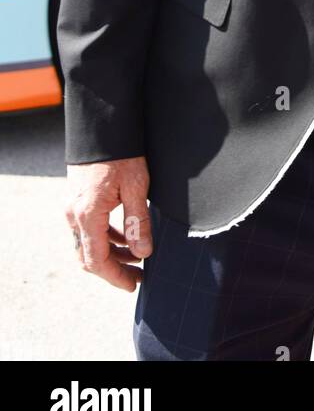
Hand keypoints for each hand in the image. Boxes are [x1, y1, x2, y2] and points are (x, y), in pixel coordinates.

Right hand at [65, 157, 152, 291]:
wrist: (103, 126)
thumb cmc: (121, 154)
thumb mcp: (136, 187)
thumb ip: (138, 222)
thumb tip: (143, 252)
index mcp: (87, 215)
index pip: (97, 261)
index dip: (116, 277)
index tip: (133, 284)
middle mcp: (74, 215)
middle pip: (90, 257)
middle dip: (114, 270)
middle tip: (137, 276)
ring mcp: (73, 208)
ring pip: (89, 244)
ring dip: (111, 254)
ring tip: (138, 257)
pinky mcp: (78, 200)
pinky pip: (89, 229)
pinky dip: (106, 238)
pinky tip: (126, 237)